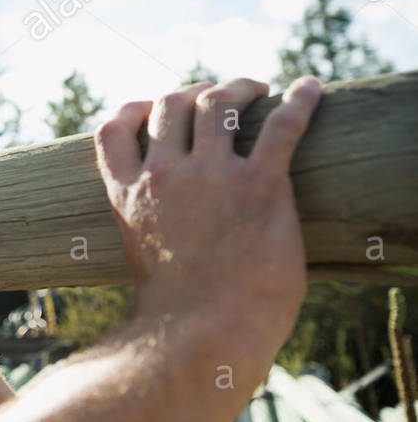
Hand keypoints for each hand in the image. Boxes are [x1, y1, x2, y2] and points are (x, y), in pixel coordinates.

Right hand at [93, 75, 321, 343]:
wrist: (202, 334)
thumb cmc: (177, 315)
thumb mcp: (141, 259)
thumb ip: (149, 228)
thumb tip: (167, 236)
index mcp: (130, 196)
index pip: (112, 131)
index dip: (131, 110)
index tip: (149, 107)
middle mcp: (163, 177)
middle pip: (170, 104)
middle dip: (193, 91)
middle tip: (217, 97)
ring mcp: (211, 178)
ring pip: (218, 103)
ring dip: (238, 87)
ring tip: (257, 90)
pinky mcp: (260, 186)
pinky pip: (282, 126)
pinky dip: (299, 102)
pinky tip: (309, 89)